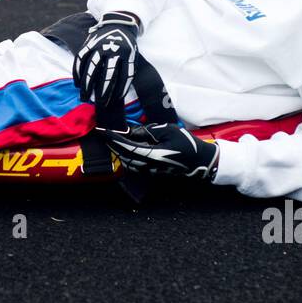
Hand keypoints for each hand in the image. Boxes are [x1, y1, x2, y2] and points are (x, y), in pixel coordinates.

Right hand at [73, 11, 139, 108]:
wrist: (119, 23)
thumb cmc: (126, 45)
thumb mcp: (131, 56)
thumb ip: (126, 72)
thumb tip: (118, 94)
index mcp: (126, 54)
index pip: (123, 76)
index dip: (118, 91)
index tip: (112, 101)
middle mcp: (112, 49)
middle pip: (106, 74)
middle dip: (102, 91)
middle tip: (98, 103)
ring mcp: (99, 46)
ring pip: (91, 68)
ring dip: (87, 84)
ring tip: (84, 97)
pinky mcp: (88, 43)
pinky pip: (80, 59)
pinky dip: (77, 72)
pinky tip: (77, 83)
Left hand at [102, 123, 218, 181]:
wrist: (199, 161)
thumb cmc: (187, 144)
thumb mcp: (168, 131)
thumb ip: (148, 132)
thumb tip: (131, 133)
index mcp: (152, 155)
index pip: (126, 146)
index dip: (113, 138)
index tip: (103, 130)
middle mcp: (147, 165)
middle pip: (123, 155)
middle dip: (111, 144)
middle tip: (102, 132)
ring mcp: (149, 170)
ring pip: (126, 161)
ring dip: (117, 150)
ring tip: (110, 138)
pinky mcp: (151, 171)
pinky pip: (132, 164)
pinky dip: (124, 155)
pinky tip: (122, 147)